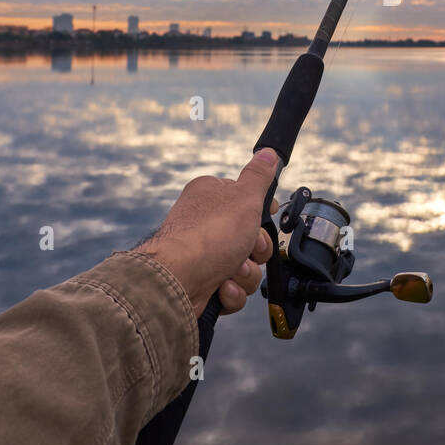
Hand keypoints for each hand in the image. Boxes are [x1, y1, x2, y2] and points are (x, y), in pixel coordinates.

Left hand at [128, 149, 278, 317]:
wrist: (176, 281)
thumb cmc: (207, 235)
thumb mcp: (243, 197)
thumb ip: (259, 176)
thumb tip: (268, 153)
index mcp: (212, 197)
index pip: (247, 202)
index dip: (260, 215)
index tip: (264, 218)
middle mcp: (206, 225)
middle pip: (251, 239)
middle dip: (255, 251)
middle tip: (247, 249)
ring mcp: (203, 256)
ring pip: (245, 268)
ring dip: (244, 274)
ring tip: (230, 272)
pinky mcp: (203, 284)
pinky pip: (232, 290)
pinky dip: (231, 292)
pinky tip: (221, 288)